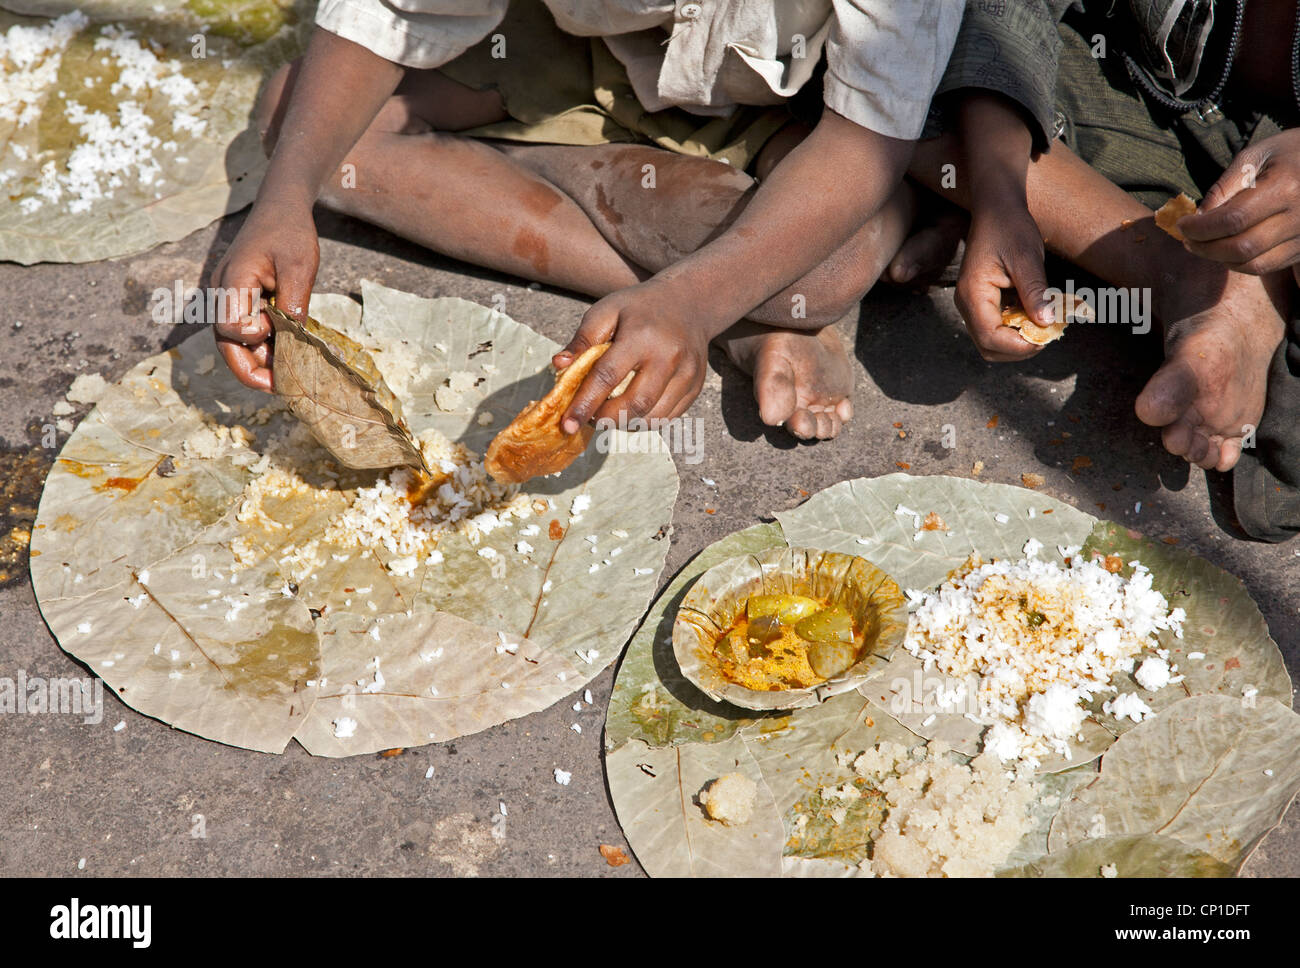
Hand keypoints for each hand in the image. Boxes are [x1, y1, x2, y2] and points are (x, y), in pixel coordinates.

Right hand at [211, 201, 319, 390]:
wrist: (279, 207)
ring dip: (257, 361)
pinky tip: (285, 353)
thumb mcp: (300, 265)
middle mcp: (221, 291)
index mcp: (233, 280)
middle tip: (281, 388)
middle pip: (225, 343)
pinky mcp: (237, 299)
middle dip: (250, 370)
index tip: (280, 326)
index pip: (231, 326)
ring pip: (232, 342)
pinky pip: (241, 331)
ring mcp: (226, 296)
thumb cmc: (290, 232)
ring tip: (287, 375)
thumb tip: (293, 339)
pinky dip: (260, 347)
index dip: (255, 338)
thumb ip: (294, 302)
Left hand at [552, 280, 710, 433]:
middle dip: (606, 420)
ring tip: (608, 415)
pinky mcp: (695, 388)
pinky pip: (666, 418)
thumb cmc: (639, 308)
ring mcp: (687, 375)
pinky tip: (630, 412)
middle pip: (634, 405)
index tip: (567, 424)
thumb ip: (583, 339)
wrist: (689, 303)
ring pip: (652, 417)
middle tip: (590, 419)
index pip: (608, 377)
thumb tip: (559, 365)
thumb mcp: (607, 310)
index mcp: (642, 336)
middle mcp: (668, 357)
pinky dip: (643, 422)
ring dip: (624, 424)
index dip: (585, 404)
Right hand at [954, 202, 1055, 361]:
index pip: (990, 337)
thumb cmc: (1010, 228)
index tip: (1047, 338)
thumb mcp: (1027, 257)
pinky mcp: (980, 303)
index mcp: (972, 294)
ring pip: (991, 342)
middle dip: (1018, 349)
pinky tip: (1034, 316)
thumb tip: (1047, 323)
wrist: (996, 209)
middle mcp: (966, 304)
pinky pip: (995, 328)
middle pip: (988, 347)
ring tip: (1043, 327)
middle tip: (1047, 336)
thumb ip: (1035, 291)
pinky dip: (1015, 330)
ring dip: (1017, 342)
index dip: (1019, 346)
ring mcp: (971, 305)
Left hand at [1178, 129, 1299, 277]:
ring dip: (1219, 259)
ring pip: (1253, 264)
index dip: (1201, 228)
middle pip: (1241, 248)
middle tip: (1187, 239)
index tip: (1182, 224)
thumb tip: (1198, 216)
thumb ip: (1224, 186)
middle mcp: (1298, 217)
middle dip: (1205, 247)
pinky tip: (1225, 249)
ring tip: (1203, 244)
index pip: (1233, 219)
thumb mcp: (1255, 156)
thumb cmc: (1289, 153)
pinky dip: (1239, 263)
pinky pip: (1266, 267)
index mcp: (1285, 187)